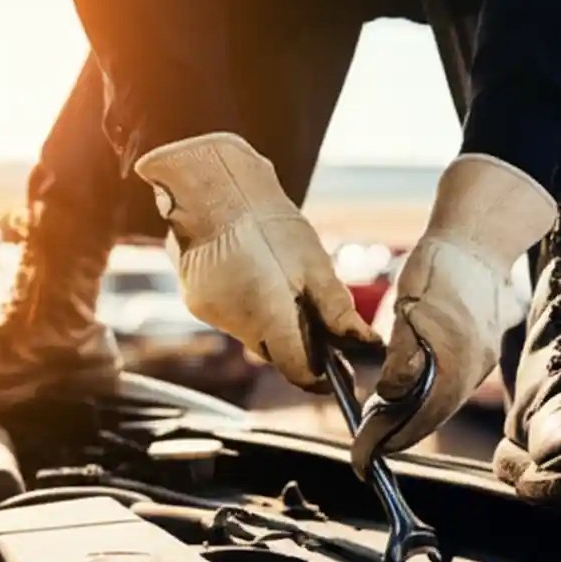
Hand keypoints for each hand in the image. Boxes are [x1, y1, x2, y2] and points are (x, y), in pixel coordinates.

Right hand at [135, 132, 379, 388]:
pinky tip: (252, 275)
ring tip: (277, 281)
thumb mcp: (313, 261)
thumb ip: (336, 309)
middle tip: (311, 313)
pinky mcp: (195, 303)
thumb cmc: (267, 217)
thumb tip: (365, 344)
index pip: (298, 371)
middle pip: (275, 352)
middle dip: (296, 342)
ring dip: (271, 322)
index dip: (321, 376)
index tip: (336, 372)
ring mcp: (211, 315)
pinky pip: (231, 318)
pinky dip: (247, 307)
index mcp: (270, 314)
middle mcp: (237, 323)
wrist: (212, 186)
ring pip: (253, 335)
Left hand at [351, 155, 555, 477]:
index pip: (421, 418)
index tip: (363, 455)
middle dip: (397, 435)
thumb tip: (391, 396)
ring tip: (376, 426)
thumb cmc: (439, 267)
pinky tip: (403, 397)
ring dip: (410, 418)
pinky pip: (451, 388)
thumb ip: (402, 355)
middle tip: (364, 447)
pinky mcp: (481, 352)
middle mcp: (474, 370)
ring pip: (443, 404)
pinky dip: (425, 399)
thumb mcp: (409, 307)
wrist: (478, 239)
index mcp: (456, 361)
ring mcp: (482, 362)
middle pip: (433, 417)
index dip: (390, 439)